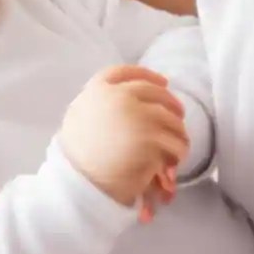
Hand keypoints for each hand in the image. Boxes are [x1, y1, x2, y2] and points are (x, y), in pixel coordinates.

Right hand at [57, 65, 188, 215]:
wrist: (78, 181)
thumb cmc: (76, 154)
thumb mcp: (79, 116)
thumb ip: (100, 103)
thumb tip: (128, 96)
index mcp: (99, 89)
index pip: (127, 72)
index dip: (148, 75)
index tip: (162, 82)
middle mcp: (119, 97)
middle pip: (156, 92)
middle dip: (171, 103)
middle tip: (178, 114)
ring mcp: (138, 117)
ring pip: (172, 120)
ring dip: (178, 132)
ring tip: (177, 144)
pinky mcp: (151, 140)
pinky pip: (176, 144)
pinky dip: (178, 153)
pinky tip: (173, 162)